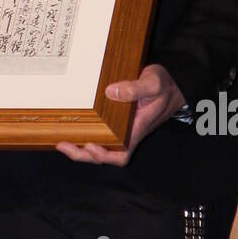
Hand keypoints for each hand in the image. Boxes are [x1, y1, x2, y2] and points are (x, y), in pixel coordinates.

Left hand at [57, 64, 185, 166]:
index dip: (104, 156)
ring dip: (82, 146)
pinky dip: (88, 132)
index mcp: (137, 129)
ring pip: (102, 144)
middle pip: (106, 154)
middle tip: (63, 145)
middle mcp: (129, 132)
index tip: (90, 146)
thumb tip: (111, 92)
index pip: (121, 154)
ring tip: (62, 140)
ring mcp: (123, 127)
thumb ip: (135, 88)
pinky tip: (76, 126)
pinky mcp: (119, 119)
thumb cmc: (165, 85)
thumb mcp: (153, 83)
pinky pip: (102, 131)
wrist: (174, 82)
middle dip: (83, 154)